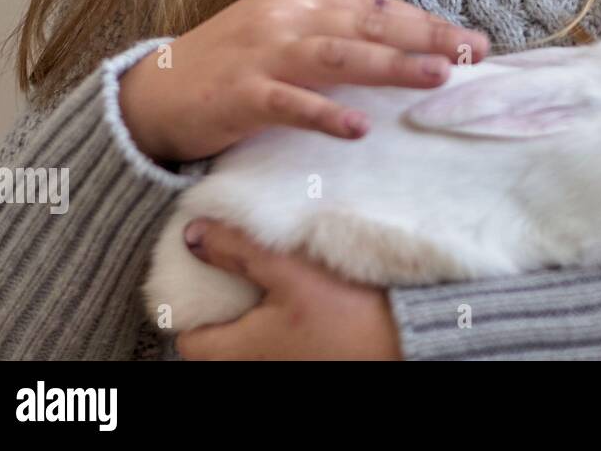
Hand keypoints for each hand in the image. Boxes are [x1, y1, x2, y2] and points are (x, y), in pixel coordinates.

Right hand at [119, 0, 489, 163]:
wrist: (151, 94)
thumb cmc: (230, 67)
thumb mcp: (284, 36)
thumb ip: (335, 35)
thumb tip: (403, 44)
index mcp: (301, 0)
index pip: (374, 5)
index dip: (423, 20)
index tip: (467, 39)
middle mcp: (286, 18)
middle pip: (367, 24)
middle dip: (425, 36)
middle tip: (474, 52)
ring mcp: (262, 54)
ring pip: (338, 56)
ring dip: (391, 64)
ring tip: (436, 76)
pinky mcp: (239, 94)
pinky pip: (289, 104)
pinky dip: (324, 113)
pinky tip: (358, 127)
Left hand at [175, 218, 402, 360]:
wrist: (410, 329)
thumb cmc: (349, 308)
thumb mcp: (289, 269)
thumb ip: (238, 251)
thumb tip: (192, 233)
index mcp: (240, 352)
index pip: (189, 340)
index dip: (190, 304)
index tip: (202, 273)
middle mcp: (258, 367)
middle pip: (222, 339)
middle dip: (225, 301)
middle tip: (236, 264)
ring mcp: (288, 364)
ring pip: (253, 337)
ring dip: (256, 306)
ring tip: (270, 272)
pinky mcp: (313, 355)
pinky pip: (281, 338)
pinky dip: (282, 315)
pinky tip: (301, 290)